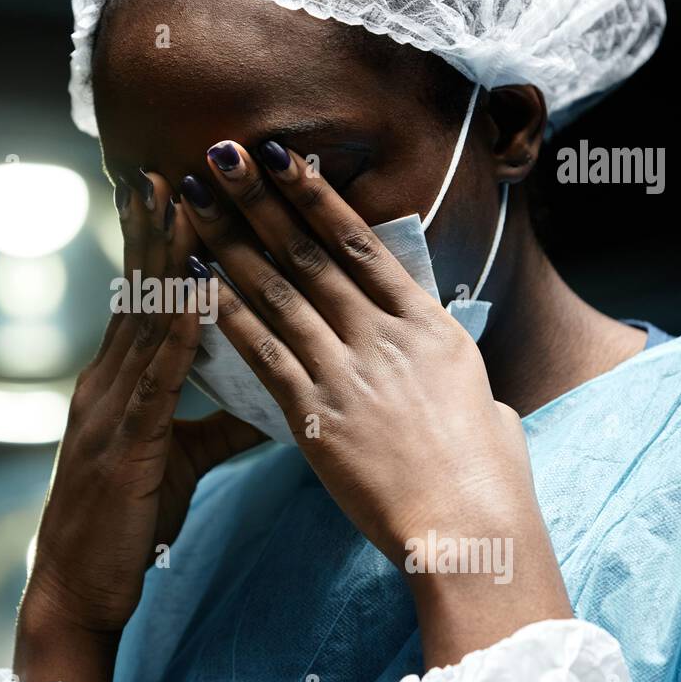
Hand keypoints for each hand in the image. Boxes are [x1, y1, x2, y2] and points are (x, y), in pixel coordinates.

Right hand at [15, 170, 264, 681]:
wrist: (79, 588)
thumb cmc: (126, 523)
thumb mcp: (179, 460)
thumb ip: (216, 419)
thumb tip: (266, 393)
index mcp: (117, 384)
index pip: (139, 299)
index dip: (154, 244)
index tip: (169, 191)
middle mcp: (106, 383)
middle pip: (136, 292)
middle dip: (153, 228)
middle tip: (169, 167)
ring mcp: (109, 409)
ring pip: (142, 321)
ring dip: (165, 260)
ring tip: (183, 204)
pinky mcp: (125, 443)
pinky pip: (156, 378)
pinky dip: (178, 332)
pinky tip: (197, 294)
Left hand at [178, 140, 570, 667]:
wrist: (470, 526)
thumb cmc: (487, 473)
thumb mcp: (483, 400)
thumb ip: (450, 370)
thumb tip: (451, 363)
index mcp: (426, 325)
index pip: (361, 244)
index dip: (314, 197)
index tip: (281, 157)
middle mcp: (383, 336)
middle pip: (308, 253)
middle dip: (258, 200)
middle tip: (217, 156)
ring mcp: (347, 371)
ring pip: (277, 291)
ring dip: (229, 241)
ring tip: (193, 202)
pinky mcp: (315, 414)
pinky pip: (260, 351)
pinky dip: (224, 313)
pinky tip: (193, 284)